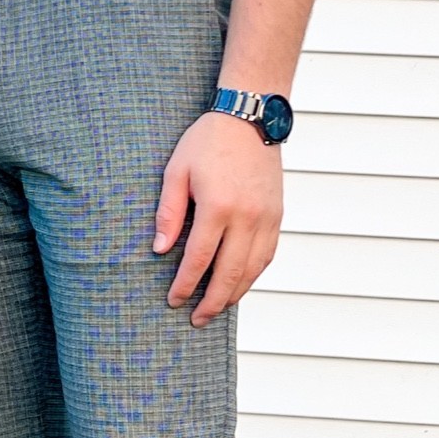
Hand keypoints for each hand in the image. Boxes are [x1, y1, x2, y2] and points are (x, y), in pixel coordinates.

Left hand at [153, 110, 283, 323]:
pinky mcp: (277, 215)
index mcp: (218, 206)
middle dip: (212, 302)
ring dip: (235, 294)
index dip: (186, 284)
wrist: (251, 118)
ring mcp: (266, 218)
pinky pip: (267, 255)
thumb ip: (169, 212)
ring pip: (253, 270)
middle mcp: (247, 217)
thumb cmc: (207, 141)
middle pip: (230, 273)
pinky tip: (239, 284)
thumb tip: (161, 250)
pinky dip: (253, 275)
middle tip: (196, 319)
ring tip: (217, 310)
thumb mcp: (176, 170)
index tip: (174, 300)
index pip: (200, 259)